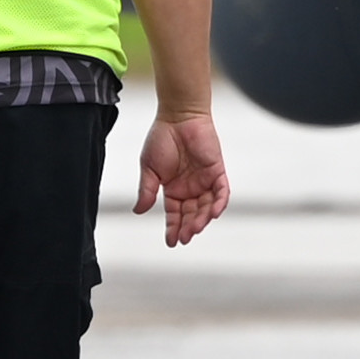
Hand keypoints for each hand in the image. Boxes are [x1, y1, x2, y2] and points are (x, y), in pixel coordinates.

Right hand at [133, 113, 229, 245]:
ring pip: (207, 206)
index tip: (171, 242)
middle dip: (189, 227)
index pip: (175, 214)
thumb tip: (138, 211)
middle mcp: (190, 188)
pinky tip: (214, 213)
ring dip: (203, 218)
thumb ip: (147, 190)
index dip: (173, 228)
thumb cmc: (162, 138)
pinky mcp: (217, 170)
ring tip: (195, 228)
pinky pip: (221, 190)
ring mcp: (205, 180)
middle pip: (192, 213)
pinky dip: (219, 202)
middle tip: (185, 237)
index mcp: (174, 189)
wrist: (177, 116)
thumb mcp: (150, 168)